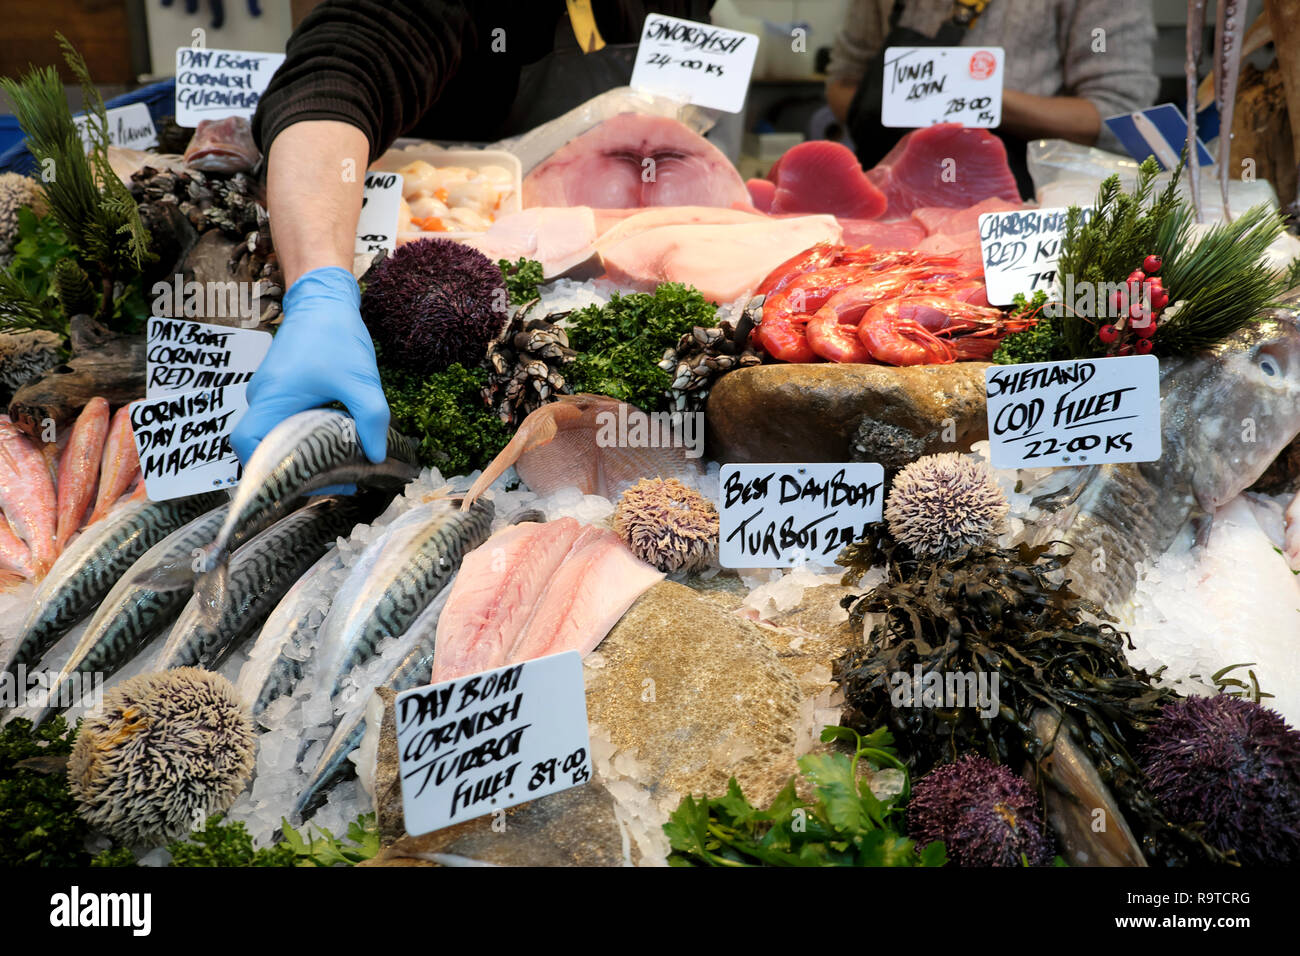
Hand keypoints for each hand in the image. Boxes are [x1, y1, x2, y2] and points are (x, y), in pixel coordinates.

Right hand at [232, 266, 389, 465]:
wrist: (323, 299)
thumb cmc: (336, 336)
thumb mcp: (361, 381)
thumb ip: (371, 419)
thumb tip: (376, 456)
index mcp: (273, 397)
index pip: (247, 444)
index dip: (264, 469)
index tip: (300, 481)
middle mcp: (263, 398)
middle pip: (262, 447)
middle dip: (293, 469)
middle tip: (333, 481)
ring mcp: (270, 393)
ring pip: (275, 435)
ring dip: (300, 453)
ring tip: (338, 466)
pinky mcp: (280, 388)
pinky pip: (283, 420)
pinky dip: (304, 437)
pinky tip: (333, 441)